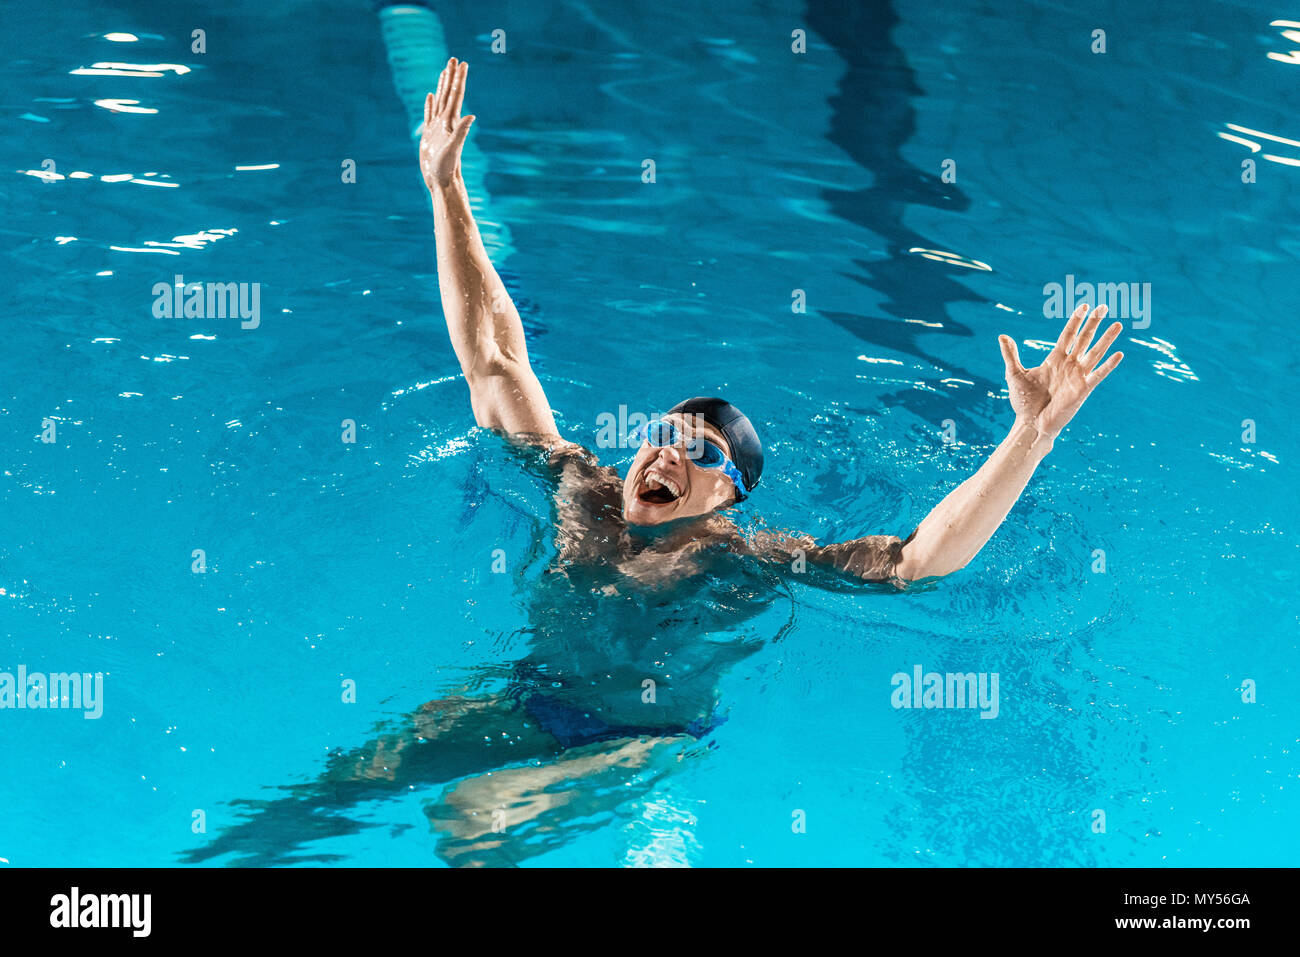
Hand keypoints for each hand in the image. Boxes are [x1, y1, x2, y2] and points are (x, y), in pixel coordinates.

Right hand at [420, 57, 475, 190]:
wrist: (440, 181)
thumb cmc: (447, 168)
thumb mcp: (453, 148)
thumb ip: (461, 132)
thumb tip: (472, 116)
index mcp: (451, 122)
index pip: (456, 95)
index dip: (459, 79)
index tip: (462, 63)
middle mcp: (446, 122)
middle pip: (449, 93)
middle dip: (451, 76)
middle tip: (454, 59)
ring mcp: (437, 127)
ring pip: (440, 101)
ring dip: (442, 86)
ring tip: (444, 71)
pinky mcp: (430, 134)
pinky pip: (430, 113)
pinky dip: (430, 103)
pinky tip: (431, 96)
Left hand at [999, 303, 1123, 439]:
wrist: (1030, 424)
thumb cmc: (1023, 402)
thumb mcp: (1014, 374)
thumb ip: (1011, 355)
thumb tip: (1002, 336)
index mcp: (1054, 359)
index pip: (1068, 334)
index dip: (1076, 320)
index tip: (1084, 305)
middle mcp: (1069, 365)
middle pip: (1084, 339)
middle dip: (1094, 323)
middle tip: (1104, 306)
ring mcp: (1077, 376)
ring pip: (1095, 353)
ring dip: (1106, 339)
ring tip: (1117, 324)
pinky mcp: (1083, 390)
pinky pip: (1098, 375)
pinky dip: (1108, 365)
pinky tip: (1118, 354)